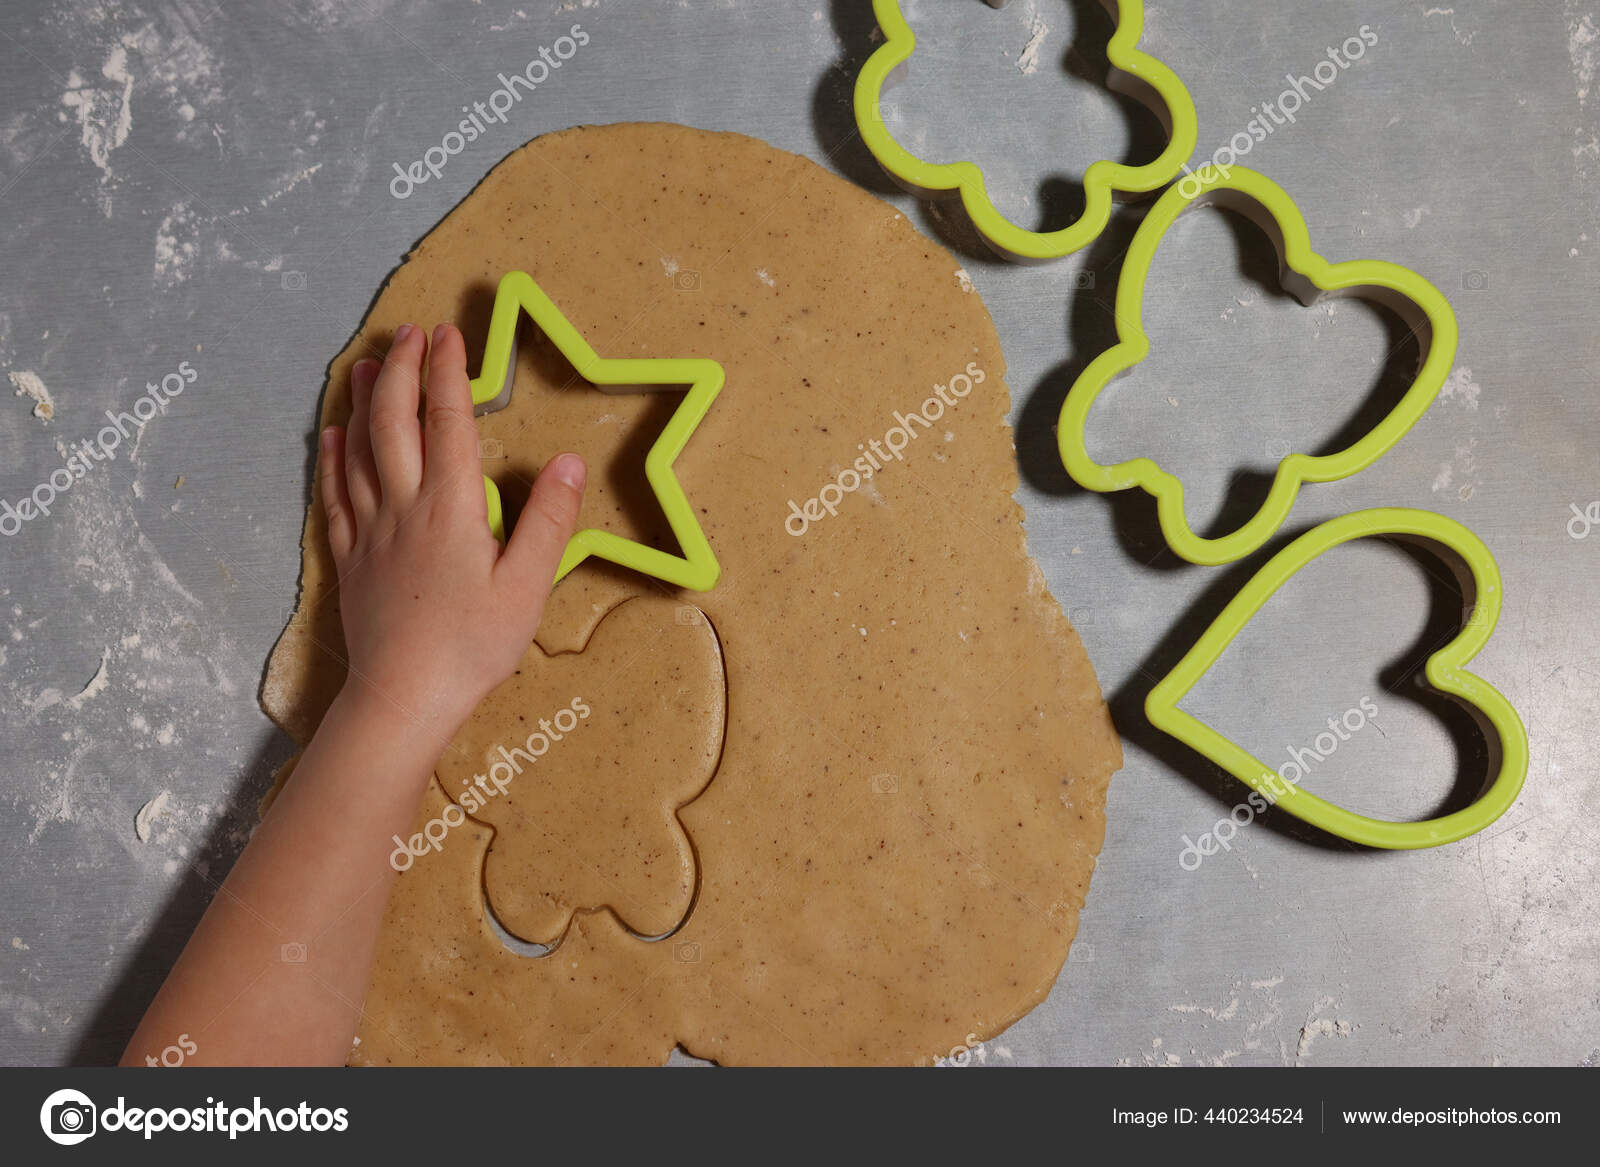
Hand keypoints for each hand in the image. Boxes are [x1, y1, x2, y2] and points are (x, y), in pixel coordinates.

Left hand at [318, 322, 585, 734]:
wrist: (403, 696)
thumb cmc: (472, 646)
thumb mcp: (528, 586)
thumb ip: (548, 520)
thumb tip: (568, 461)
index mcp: (452, 508)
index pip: (449, 422)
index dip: (449, 373)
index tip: (449, 335)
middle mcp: (404, 507)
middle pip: (394, 422)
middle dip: (400, 371)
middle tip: (407, 335)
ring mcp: (370, 531)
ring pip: (358, 450)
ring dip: (362, 402)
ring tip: (365, 365)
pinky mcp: (350, 557)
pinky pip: (335, 494)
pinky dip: (333, 457)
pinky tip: (334, 436)